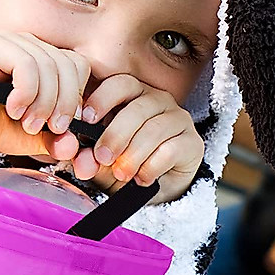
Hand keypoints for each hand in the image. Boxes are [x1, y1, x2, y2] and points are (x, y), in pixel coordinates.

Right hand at [0, 33, 89, 166]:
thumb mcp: (37, 137)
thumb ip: (59, 139)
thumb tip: (73, 145)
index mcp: (45, 58)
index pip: (79, 65)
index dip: (77, 96)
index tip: (63, 125)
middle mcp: (29, 44)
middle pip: (68, 65)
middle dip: (64, 103)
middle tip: (50, 129)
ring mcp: (11, 41)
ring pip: (49, 65)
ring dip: (43, 102)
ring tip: (27, 123)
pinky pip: (26, 64)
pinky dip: (26, 93)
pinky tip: (13, 110)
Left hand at [70, 74, 203, 204]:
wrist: (156, 191)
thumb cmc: (126, 165)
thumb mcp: (101, 162)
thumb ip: (89, 159)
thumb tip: (82, 162)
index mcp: (134, 95)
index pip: (121, 84)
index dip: (102, 99)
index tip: (86, 120)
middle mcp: (159, 101)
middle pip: (138, 108)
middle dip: (116, 135)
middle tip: (102, 157)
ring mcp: (178, 120)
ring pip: (154, 130)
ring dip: (133, 155)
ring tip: (122, 174)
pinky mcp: (192, 142)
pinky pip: (170, 150)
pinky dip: (151, 167)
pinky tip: (142, 178)